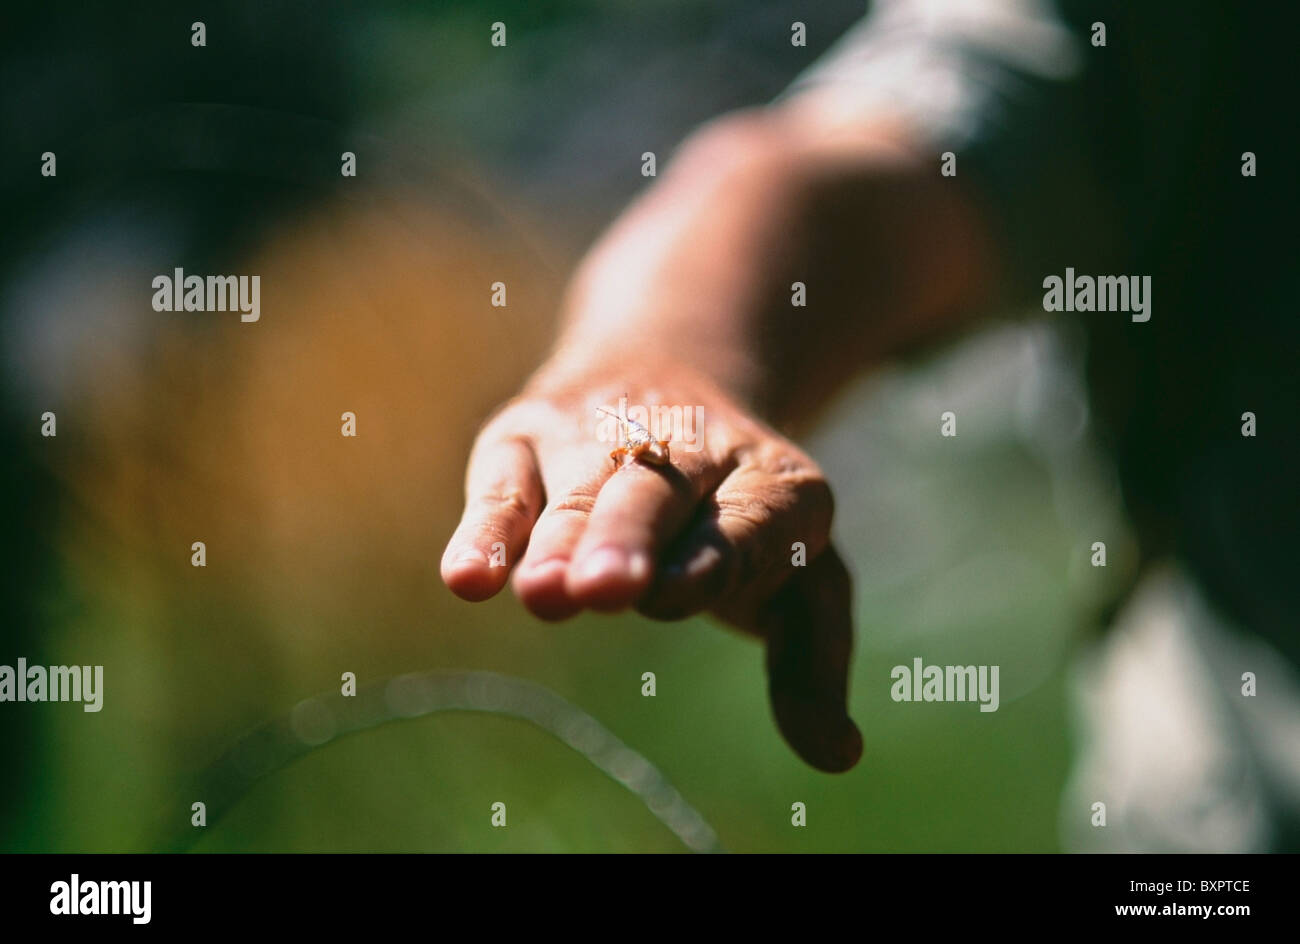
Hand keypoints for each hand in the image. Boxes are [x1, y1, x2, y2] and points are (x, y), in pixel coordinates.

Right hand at [440, 358, 862, 771]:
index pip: (748, 521)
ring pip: (580, 492)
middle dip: (631, 541)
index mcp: (772, 484)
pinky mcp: (527, 435)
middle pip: (656, 498)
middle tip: (607, 591)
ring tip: (547, 594)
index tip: (684, 591)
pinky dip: (487, 530)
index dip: (717, 551)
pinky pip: (503, 485)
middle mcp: (687, 450)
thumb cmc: (739, 515)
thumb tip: (837, 757)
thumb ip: (812, 666)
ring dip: (563, 541)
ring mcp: (599, 436)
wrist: (669, 376)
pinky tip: (468, 578)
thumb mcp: (800, 577)